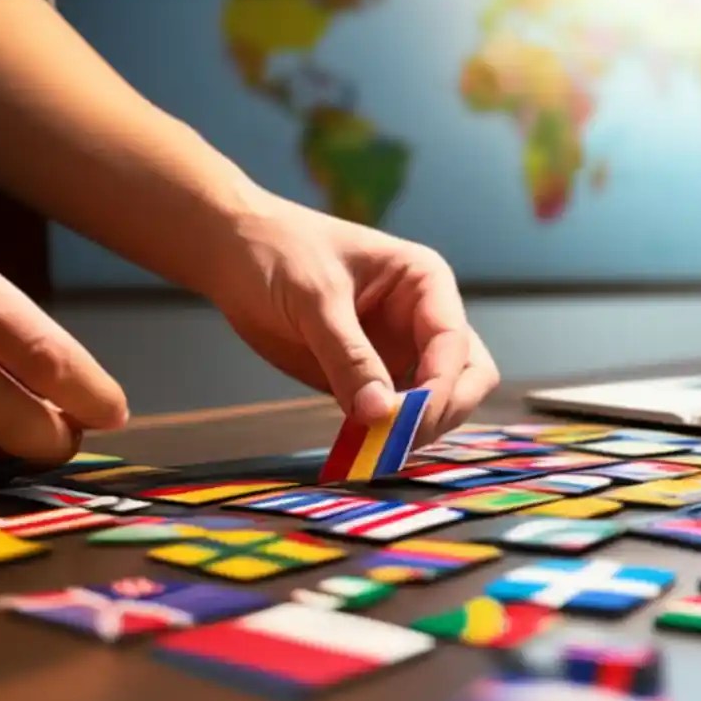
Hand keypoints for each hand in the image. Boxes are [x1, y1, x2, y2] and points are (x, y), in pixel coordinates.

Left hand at [206, 185, 499, 442]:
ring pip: (438, 403)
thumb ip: (348, 356)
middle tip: (399, 438)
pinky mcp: (371, 379)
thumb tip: (380, 413)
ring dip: (416, 430)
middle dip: (442, 411)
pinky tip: (362, 448)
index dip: (440, 387)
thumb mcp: (315, 298)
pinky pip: (394, 416)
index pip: (453, 344)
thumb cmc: (280, 251)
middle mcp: (423, 320)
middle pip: (466, 377)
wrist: (234, 251)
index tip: (406, 421)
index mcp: (425, 283)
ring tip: (374, 449)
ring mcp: (400, 352)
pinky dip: (386, 436)